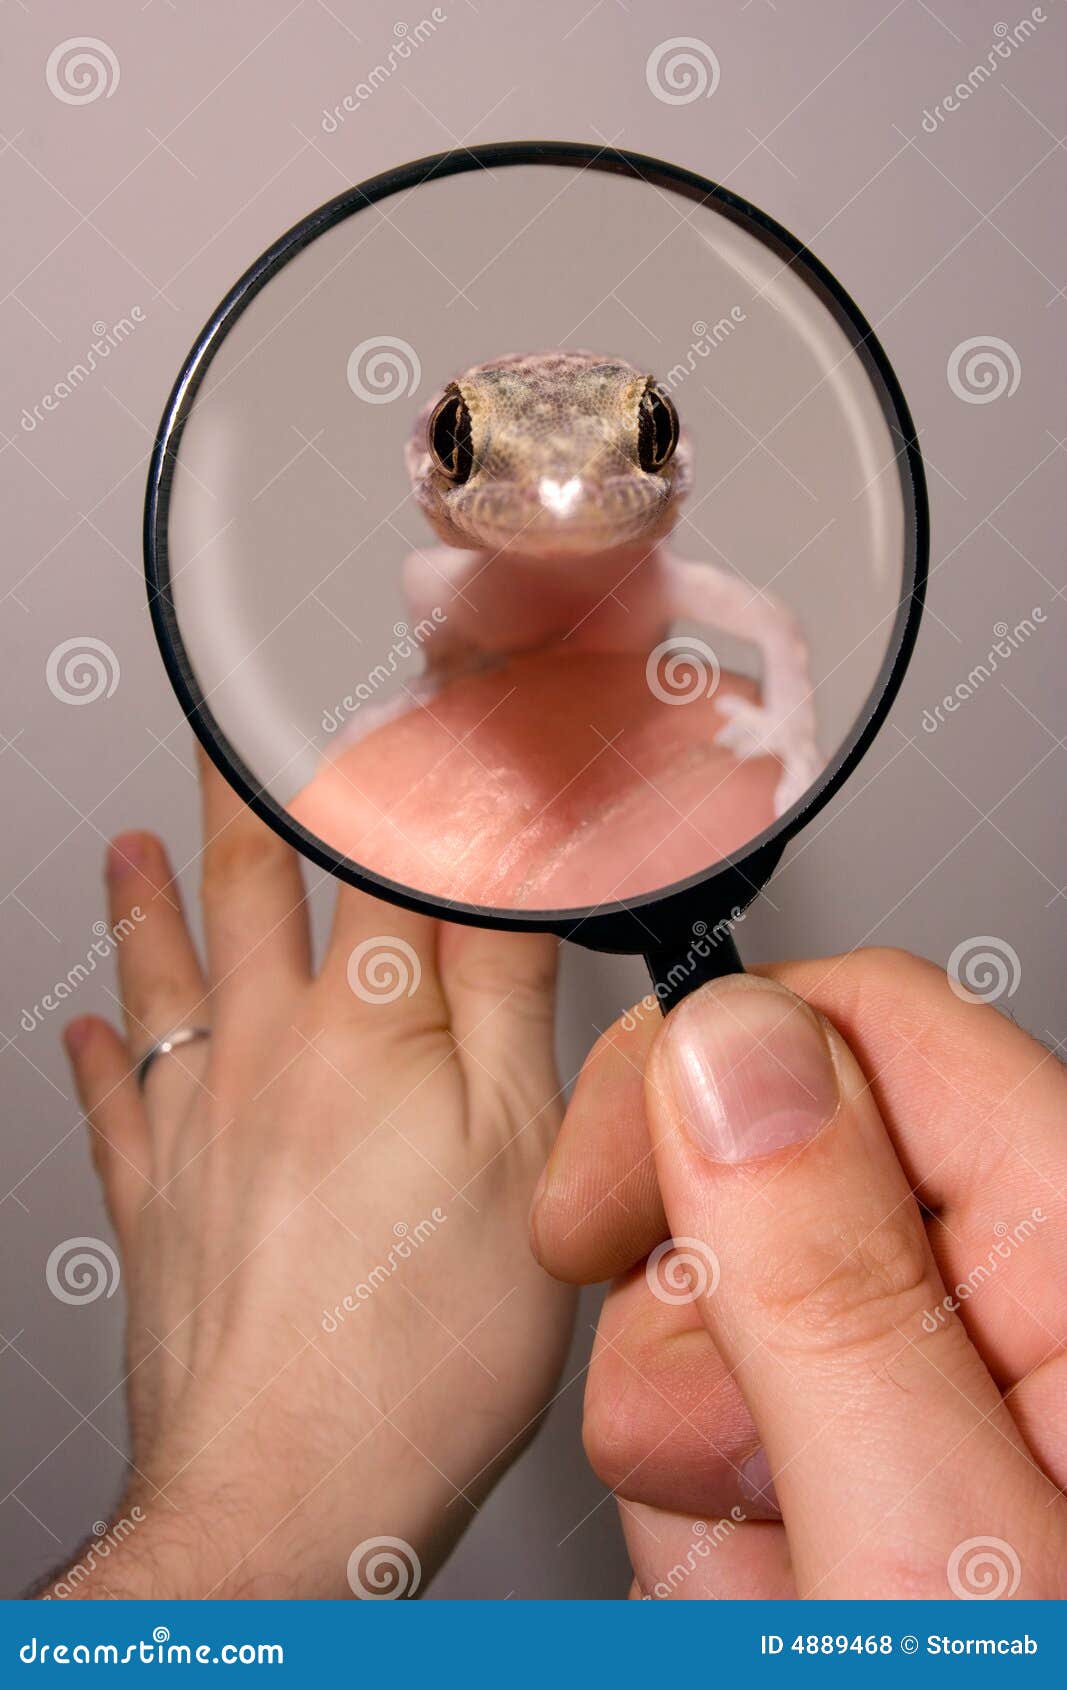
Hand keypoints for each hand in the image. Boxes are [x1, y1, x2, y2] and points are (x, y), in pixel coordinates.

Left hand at [50, 750, 572, 1598]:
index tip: (390, 695)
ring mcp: (197, 1130)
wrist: (285, 1498)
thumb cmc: (413, 1353)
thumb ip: (507, 992)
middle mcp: (261, 1056)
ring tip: (128, 849)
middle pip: (248, 887)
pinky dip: (96, 1061)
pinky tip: (82, 1036)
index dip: (390, 760)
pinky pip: (111, 1109)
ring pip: (164, 980)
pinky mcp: (158, 1208)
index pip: (376, 848)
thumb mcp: (519, 1151)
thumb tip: (510, 870)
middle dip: (243, 793)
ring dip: (148, 904)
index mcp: (364, 1026)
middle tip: (224, 724)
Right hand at [530, 950, 1066, 1598]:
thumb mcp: (933, 1545)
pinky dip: (700, 1523)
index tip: (596, 1204)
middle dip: (689, 1321)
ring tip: (779, 1582)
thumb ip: (830, 1283)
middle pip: (763, 1165)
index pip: (868, 1024)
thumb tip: (731, 1044)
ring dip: (690, 1456)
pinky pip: (707, 1419)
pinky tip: (770, 1598)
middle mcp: (1007, 1294)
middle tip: (730, 1457)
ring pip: (710, 1302)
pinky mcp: (853, 1457)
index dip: (703, 1079)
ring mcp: (922, 1379)